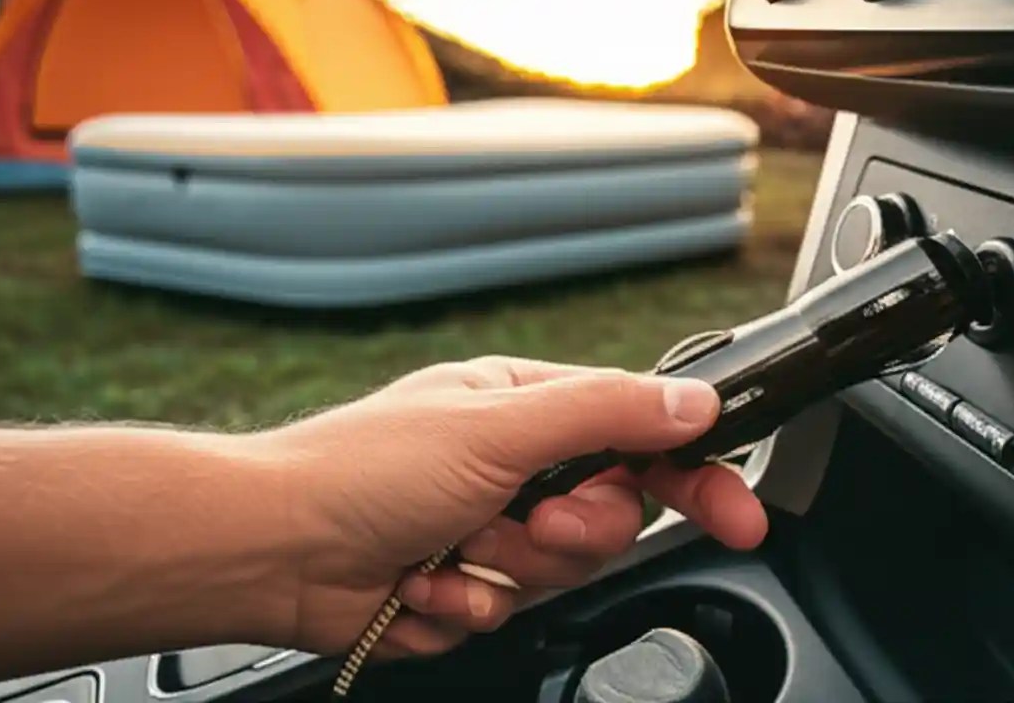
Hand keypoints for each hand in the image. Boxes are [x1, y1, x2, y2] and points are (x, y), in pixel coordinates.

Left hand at [258, 356, 767, 660]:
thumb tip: (695, 402)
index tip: (740, 516)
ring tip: (455, 546)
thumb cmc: (363, 468)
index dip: (697, 478)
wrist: (273, 550)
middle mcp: (516, 466)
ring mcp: (490, 529)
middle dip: (574, 534)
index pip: (643, 438)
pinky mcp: (464, 585)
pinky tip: (420, 582)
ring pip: (563, 573)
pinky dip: (464, 602)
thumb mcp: (498, 426)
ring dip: (510, 568)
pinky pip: (507, 611)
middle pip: (612, 518)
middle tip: (532, 524)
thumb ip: (607, 412)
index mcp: (529, 409)